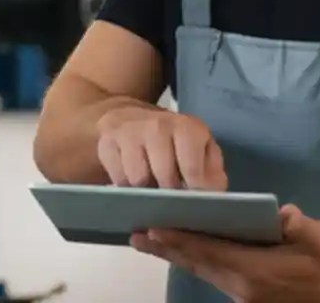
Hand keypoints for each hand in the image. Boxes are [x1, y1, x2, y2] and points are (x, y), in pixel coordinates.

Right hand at [95, 105, 227, 190]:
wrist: (133, 116)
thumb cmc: (174, 140)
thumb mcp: (201, 149)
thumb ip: (212, 174)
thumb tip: (212, 197)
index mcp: (186, 127)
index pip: (193, 171)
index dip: (195, 194)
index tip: (194, 204)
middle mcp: (157, 125)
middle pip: (165, 179)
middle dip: (170, 195)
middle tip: (172, 198)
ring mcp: (129, 132)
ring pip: (138, 181)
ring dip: (146, 191)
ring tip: (153, 186)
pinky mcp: (106, 142)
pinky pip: (118, 180)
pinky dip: (127, 187)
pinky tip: (134, 180)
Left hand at [131, 204, 319, 302]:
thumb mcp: (316, 235)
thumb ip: (293, 223)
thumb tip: (278, 215)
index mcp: (255, 272)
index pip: (207, 252)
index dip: (177, 240)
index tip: (150, 230)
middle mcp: (243, 289)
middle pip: (197, 265)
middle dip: (166, 250)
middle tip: (136, 236)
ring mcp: (245, 298)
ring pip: (205, 273)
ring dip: (179, 257)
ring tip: (152, 242)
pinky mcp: (251, 300)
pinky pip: (218, 278)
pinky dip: (199, 264)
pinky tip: (188, 254)